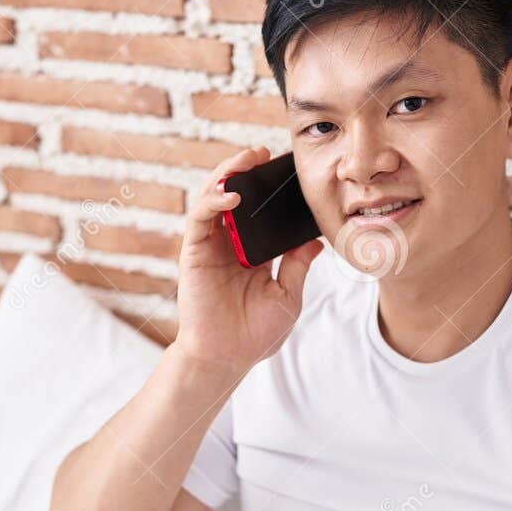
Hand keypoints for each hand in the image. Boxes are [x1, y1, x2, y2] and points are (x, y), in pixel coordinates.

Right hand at [173, 145, 323, 381]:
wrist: (227, 358)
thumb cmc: (254, 333)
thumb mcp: (288, 295)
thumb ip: (298, 265)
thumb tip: (316, 239)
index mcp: (252, 251)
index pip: (260, 210)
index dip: (270, 188)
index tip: (289, 169)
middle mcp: (229, 243)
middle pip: (235, 195)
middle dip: (246, 170)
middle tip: (264, 152)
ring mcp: (210, 246)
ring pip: (214, 198)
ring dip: (228, 174)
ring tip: (247, 159)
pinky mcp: (194, 252)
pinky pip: (201, 218)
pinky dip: (213, 201)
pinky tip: (232, 196)